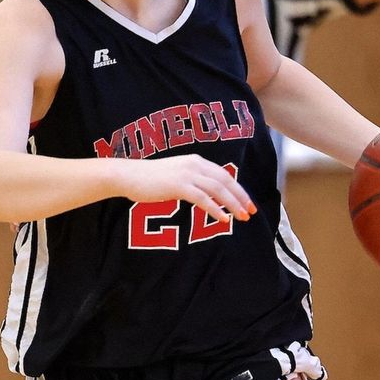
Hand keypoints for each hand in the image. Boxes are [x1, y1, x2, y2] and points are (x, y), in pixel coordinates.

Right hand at [125, 154, 254, 222]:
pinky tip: (223, 219)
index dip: (238, 189)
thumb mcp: (174, 175)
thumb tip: (203, 194)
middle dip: (241, 197)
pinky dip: (215, 209)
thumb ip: (190, 180)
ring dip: (232, 204)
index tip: (247, 202)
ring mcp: (186, 174)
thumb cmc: (148, 178)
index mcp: (195, 161)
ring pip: (218, 189)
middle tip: (251, 211)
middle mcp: (194, 164)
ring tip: (241, 217)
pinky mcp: (178, 185)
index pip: (223, 175)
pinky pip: (203, 199)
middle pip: (226, 181)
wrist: (128, 175)